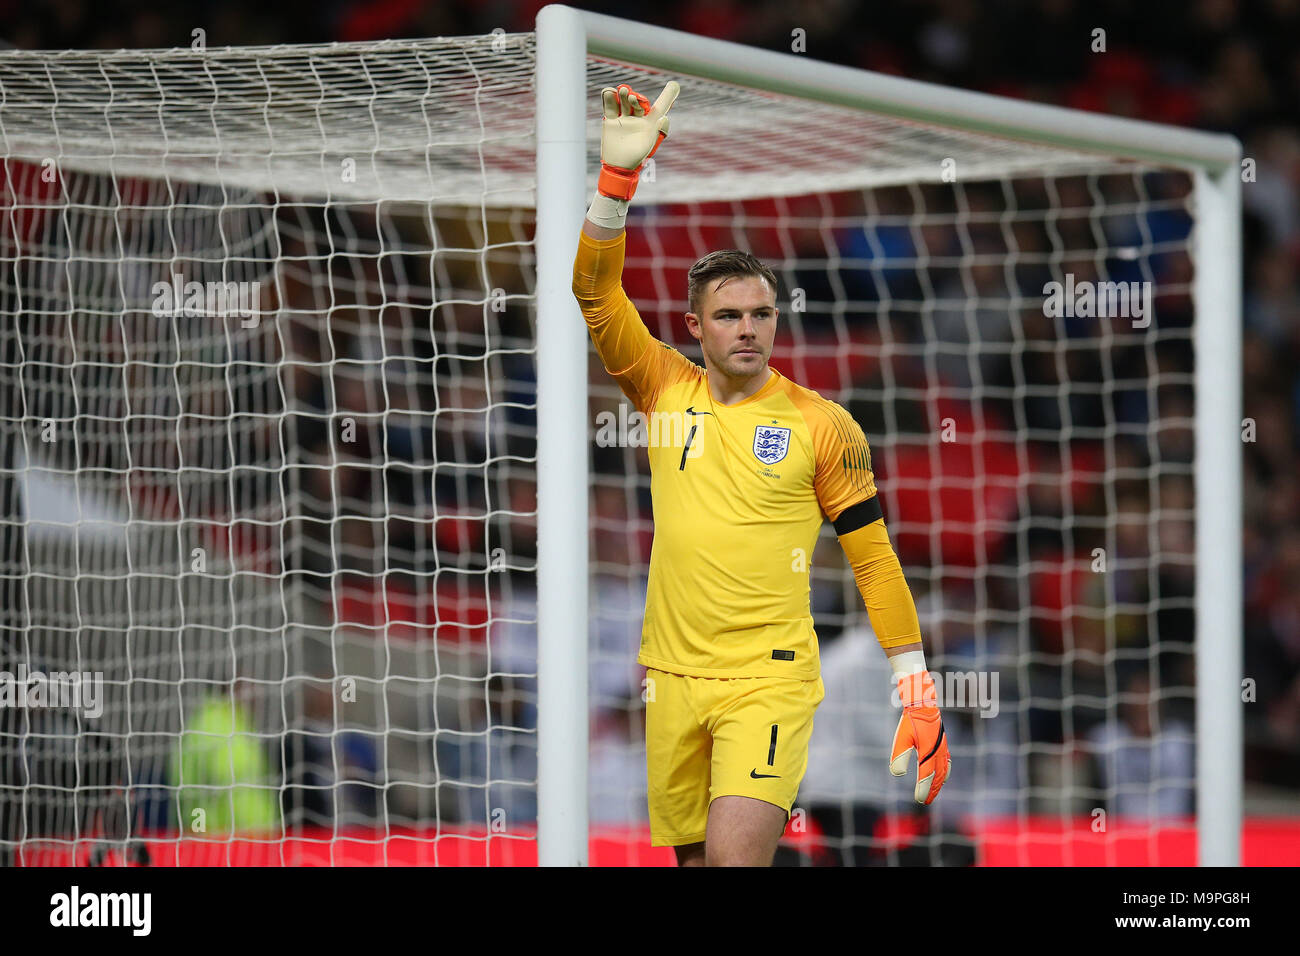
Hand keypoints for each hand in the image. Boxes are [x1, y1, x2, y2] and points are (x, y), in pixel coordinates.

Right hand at [597, 80, 678, 199]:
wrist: (619, 166)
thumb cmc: (638, 155)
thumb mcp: (651, 141)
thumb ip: (661, 129)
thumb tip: (665, 117)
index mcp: (651, 122)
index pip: (661, 105)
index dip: (668, 95)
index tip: (674, 85)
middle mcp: (638, 117)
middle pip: (637, 102)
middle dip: (635, 98)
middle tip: (632, 97)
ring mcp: (624, 118)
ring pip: (623, 101)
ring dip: (623, 95)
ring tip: (622, 91)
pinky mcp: (611, 120)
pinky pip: (610, 106)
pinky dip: (608, 98)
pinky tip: (609, 91)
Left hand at [889, 670, 950, 804]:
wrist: (923, 703)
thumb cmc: (910, 721)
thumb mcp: (901, 738)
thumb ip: (899, 756)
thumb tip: (897, 774)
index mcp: (928, 751)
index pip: (926, 776)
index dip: (923, 789)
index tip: (919, 800)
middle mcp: (938, 751)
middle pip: (937, 777)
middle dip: (932, 790)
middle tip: (925, 801)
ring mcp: (942, 748)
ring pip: (944, 771)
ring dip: (939, 784)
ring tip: (933, 793)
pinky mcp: (943, 744)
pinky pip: (947, 763)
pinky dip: (945, 773)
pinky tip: (942, 777)